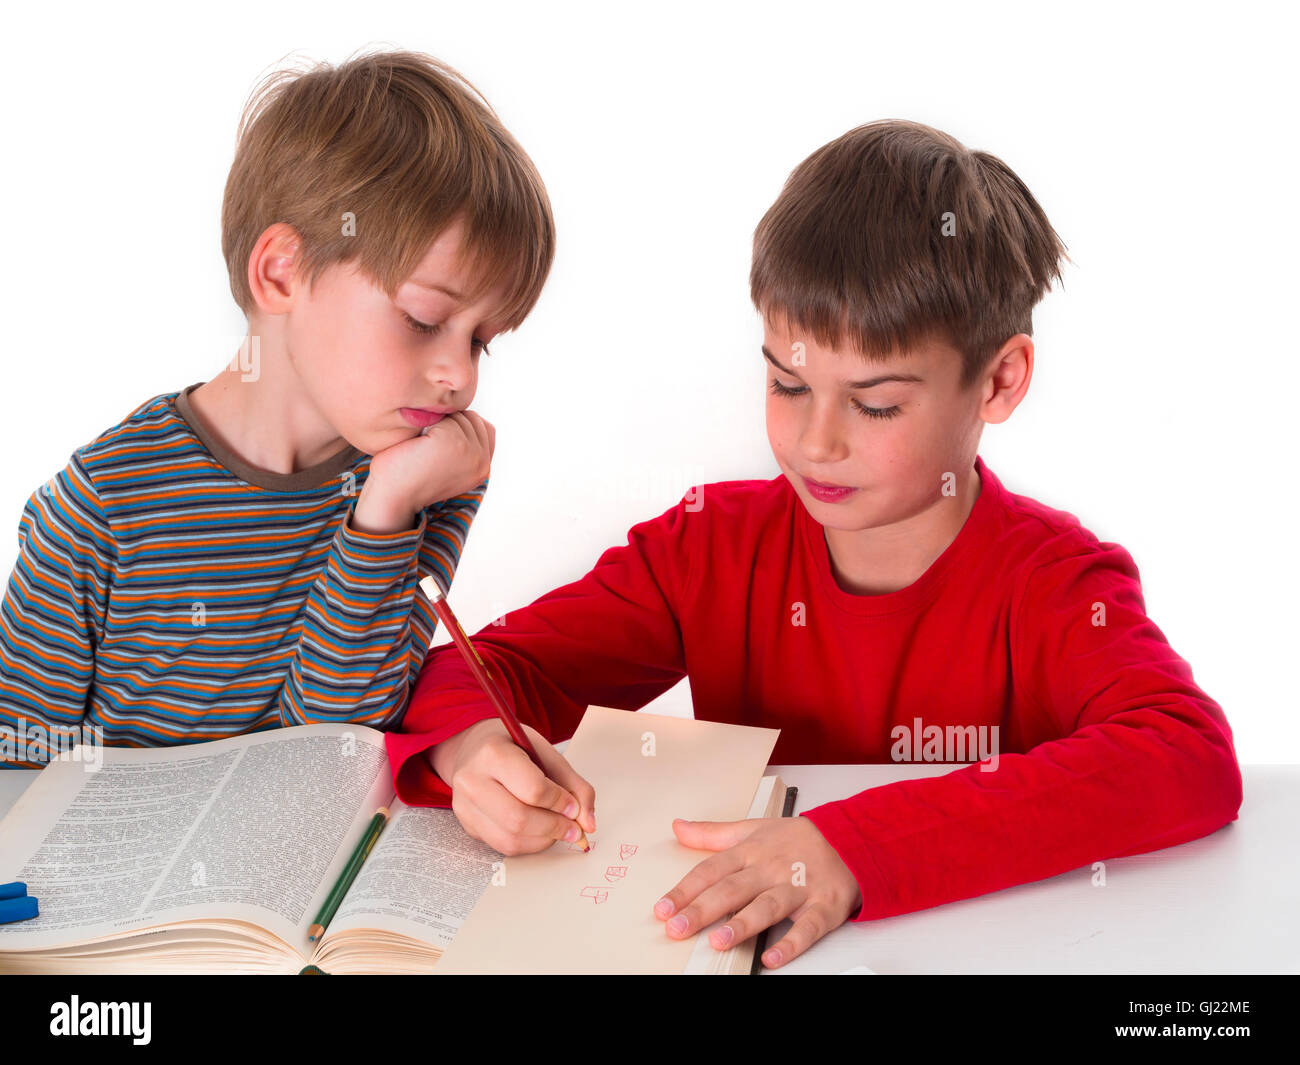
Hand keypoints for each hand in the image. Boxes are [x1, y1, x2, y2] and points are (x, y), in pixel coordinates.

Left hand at [365, 410, 495, 521]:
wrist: (392, 497)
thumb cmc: (411, 477)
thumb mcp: (447, 463)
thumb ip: (463, 446)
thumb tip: (465, 417)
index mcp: (482, 468)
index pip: (485, 428)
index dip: (459, 427)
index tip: (437, 443)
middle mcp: (482, 461)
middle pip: (471, 418)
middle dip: (447, 423)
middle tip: (426, 446)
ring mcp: (471, 452)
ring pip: (457, 414)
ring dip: (436, 423)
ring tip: (422, 447)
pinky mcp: (455, 442)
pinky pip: (444, 414)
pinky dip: (425, 424)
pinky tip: (416, 445)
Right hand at [432, 719, 596, 855]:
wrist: (475, 748)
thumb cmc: (513, 748)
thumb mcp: (546, 753)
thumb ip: (573, 785)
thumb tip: (588, 823)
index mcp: (493, 753)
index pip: (532, 788)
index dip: (559, 802)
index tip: (574, 807)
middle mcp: (471, 780)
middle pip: (518, 819)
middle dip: (554, 827)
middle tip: (575, 829)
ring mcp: (464, 805)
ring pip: (509, 839)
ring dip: (543, 840)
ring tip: (559, 830)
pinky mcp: (466, 824)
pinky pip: (502, 846)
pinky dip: (529, 844)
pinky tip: (540, 832)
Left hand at [652, 815, 861, 969]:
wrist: (850, 839)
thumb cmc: (798, 839)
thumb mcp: (754, 828)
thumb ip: (713, 833)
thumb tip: (679, 827)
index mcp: (752, 851)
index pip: (712, 870)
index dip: (685, 889)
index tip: (663, 908)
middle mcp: (773, 869)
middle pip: (733, 888)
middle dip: (703, 909)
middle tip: (677, 927)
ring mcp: (799, 888)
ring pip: (768, 906)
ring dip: (743, 923)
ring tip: (718, 940)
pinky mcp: (824, 907)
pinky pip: (807, 928)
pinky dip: (791, 943)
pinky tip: (772, 957)